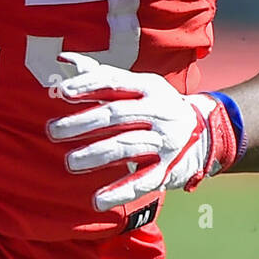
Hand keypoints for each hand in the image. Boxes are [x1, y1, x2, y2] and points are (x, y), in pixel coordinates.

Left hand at [46, 52, 230, 211]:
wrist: (205, 133)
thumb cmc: (156, 105)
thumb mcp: (136, 85)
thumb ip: (100, 74)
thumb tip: (63, 58)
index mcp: (148, 86)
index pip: (114, 82)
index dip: (88, 86)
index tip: (61, 93)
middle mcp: (159, 110)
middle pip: (116, 115)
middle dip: (82, 123)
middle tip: (53, 131)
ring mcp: (166, 140)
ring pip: (127, 146)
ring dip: (96, 155)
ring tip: (70, 162)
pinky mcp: (170, 168)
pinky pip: (144, 181)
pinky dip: (120, 191)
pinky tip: (98, 200)